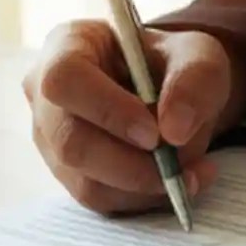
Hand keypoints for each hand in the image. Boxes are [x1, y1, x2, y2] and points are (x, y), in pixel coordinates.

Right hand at [24, 20, 245, 214]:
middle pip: (70, 141)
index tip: (154, 133)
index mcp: (67, 45)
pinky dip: (146, 197)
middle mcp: (47, 95)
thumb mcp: (199, 55)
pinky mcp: (71, 175)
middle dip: (131, 163)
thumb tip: (175, 130)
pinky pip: (102, 200)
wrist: (171, 92)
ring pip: (86, 181)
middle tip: (179, 164)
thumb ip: (194, 81)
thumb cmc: (174, 64)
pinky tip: (180, 180)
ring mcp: (52, 140)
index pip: (64, 79)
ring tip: (194, 171)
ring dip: (145, 185)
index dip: (106, 110)